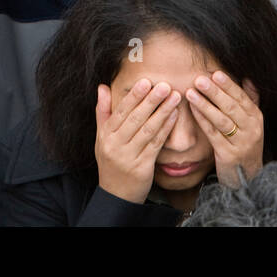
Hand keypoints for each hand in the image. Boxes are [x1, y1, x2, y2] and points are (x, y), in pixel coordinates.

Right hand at [94, 79, 180, 204]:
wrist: (116, 195)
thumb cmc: (110, 161)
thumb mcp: (101, 137)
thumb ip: (103, 112)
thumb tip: (102, 86)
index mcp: (105, 135)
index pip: (120, 112)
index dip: (133, 96)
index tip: (145, 81)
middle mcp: (115, 145)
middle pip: (135, 119)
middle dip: (151, 101)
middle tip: (164, 85)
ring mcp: (128, 157)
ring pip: (147, 130)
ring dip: (163, 112)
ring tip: (174, 96)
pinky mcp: (142, 167)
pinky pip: (156, 144)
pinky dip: (166, 129)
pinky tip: (174, 116)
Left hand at [186, 72, 263, 185]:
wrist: (248, 176)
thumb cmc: (245, 143)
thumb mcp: (252, 122)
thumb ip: (250, 100)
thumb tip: (246, 78)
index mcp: (256, 117)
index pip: (241, 97)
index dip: (228, 85)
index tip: (215, 73)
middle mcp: (251, 129)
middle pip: (231, 107)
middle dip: (214, 92)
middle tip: (199, 79)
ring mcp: (241, 142)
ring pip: (221, 120)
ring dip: (205, 105)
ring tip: (191, 92)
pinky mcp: (228, 154)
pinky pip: (213, 134)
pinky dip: (202, 120)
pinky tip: (192, 109)